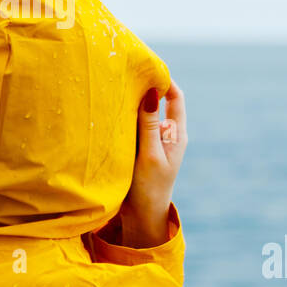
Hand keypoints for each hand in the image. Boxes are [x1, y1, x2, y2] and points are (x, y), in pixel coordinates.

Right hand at [118, 82, 186, 248]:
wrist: (140, 218)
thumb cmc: (149, 188)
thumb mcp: (149, 154)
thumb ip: (149, 125)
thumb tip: (152, 93)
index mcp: (176, 134)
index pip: (175, 98)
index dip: (164, 81)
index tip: (147, 68)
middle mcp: (166, 134)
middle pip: (158, 103)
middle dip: (144, 89)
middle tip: (125, 75)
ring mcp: (151, 142)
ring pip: (143, 114)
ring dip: (131, 105)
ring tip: (115, 91)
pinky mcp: (138, 149)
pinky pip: (132, 127)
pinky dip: (124, 119)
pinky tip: (110, 114)